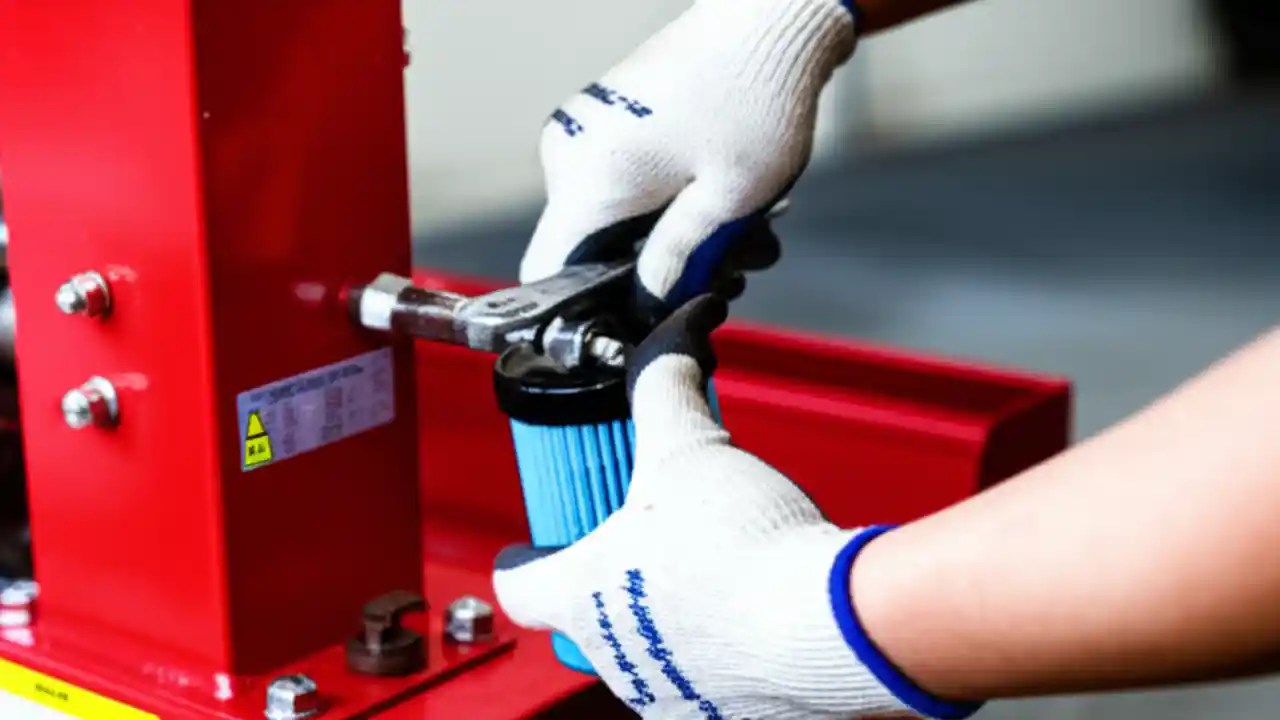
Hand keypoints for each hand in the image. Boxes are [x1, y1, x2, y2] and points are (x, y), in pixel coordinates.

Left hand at [492, 296, 976, 718]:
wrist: (826, 623)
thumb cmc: (745, 551)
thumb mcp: (690, 444)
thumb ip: (666, 386)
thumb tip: (672, 340)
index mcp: (584, 596)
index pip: (519, 588)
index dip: (524, 561)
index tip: (537, 547)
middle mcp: (615, 657)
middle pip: (589, 619)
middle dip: (614, 580)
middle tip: (647, 543)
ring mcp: (669, 694)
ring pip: (649, 652)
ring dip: (669, 614)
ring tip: (711, 572)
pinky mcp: (726, 715)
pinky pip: (709, 679)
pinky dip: (722, 649)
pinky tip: (751, 610)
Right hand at [520, 0, 858, 320]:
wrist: (770, 19)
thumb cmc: (755, 98)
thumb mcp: (726, 201)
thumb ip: (675, 262)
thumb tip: (645, 303)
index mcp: (589, 177)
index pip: (548, 273)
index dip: (588, 310)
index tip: (637, 319)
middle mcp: (571, 153)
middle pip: (589, 251)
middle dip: (656, 271)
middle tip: (726, 267)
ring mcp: (587, 133)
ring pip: (613, 221)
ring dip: (674, 238)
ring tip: (740, 228)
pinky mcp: (608, 122)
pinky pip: (623, 187)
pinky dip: (669, 205)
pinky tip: (720, 196)